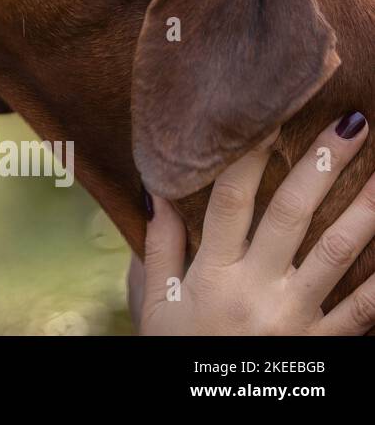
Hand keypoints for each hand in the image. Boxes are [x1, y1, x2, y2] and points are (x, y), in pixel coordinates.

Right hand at [131, 112, 374, 334]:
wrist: (204, 411)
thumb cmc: (179, 351)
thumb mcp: (157, 302)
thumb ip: (162, 245)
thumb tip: (159, 191)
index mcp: (212, 272)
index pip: (229, 200)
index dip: (248, 155)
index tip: (269, 116)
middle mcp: (255, 289)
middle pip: (290, 214)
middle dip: (320, 165)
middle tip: (350, 124)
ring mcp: (294, 317)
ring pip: (335, 254)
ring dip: (365, 211)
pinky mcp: (322, 345)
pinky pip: (362, 311)